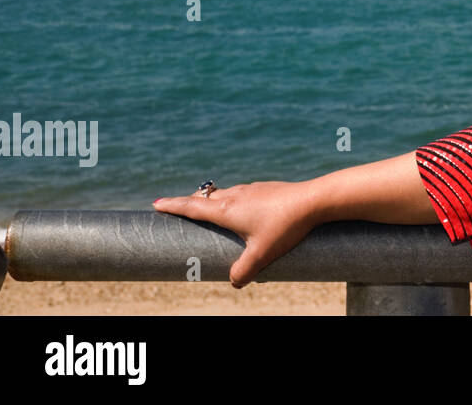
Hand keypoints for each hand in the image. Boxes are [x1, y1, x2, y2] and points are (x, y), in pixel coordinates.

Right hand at [153, 180, 319, 288]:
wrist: (315, 200)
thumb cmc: (286, 226)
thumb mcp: (262, 254)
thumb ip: (243, 271)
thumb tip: (233, 283)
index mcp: (228, 210)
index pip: (192, 207)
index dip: (173, 206)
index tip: (156, 203)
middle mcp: (236, 195)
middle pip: (205, 198)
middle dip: (190, 203)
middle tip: (179, 209)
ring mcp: (252, 189)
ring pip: (224, 193)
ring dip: (212, 201)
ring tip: (209, 210)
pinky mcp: (266, 188)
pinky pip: (242, 193)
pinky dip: (233, 200)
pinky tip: (244, 209)